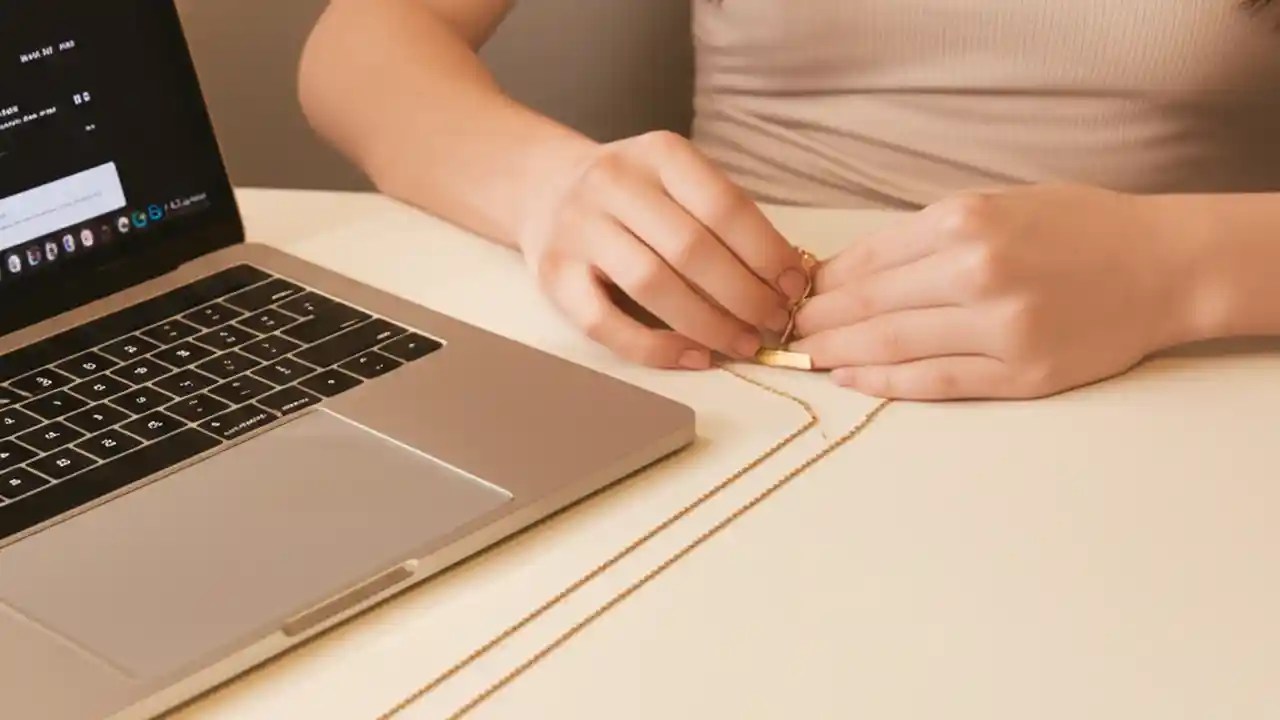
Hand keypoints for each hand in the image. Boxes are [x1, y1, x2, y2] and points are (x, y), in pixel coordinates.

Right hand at [517, 131, 808, 368]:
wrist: (543, 187)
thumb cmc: (632, 193)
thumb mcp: (675, 178)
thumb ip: (721, 217)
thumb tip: (786, 276)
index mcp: (658, 153)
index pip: (723, 205)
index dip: (766, 251)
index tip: (795, 286)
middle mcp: (613, 184)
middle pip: (691, 248)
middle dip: (744, 294)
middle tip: (775, 323)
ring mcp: (578, 229)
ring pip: (652, 285)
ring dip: (708, 323)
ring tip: (743, 343)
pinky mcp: (554, 275)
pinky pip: (606, 323)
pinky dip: (655, 348)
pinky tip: (694, 357)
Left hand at [792, 185, 1194, 399]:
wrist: (1163, 264)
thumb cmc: (1075, 228)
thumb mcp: (995, 205)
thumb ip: (923, 236)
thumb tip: (847, 270)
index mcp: (964, 221)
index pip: (865, 260)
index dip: (818, 284)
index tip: (790, 297)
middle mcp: (975, 271)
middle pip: (867, 305)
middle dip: (815, 323)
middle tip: (779, 334)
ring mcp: (999, 327)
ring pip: (892, 345)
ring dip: (837, 355)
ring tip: (803, 359)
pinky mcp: (1021, 372)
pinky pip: (935, 381)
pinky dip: (885, 383)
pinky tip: (852, 381)